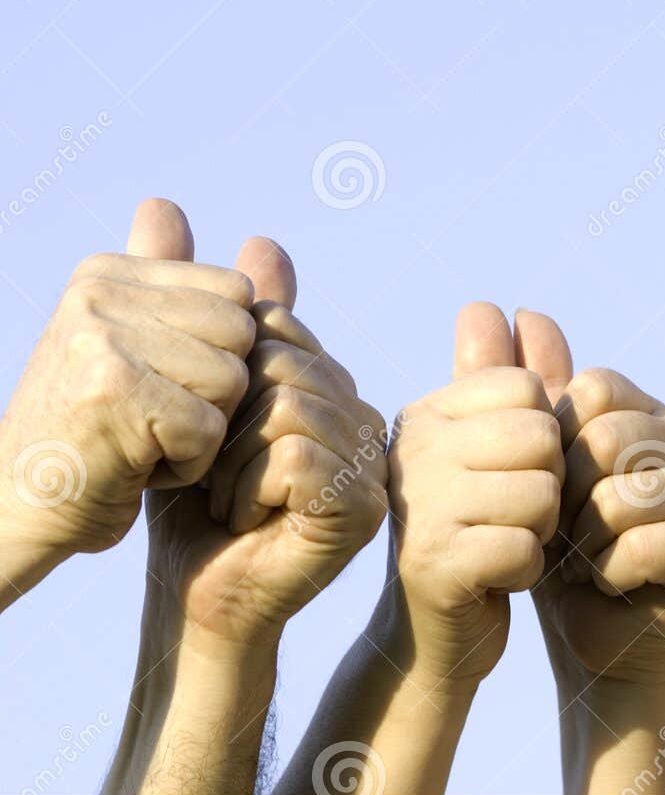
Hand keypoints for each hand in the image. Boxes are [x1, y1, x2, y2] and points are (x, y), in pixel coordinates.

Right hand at [0, 199, 254, 570]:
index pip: (235, 292)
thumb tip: (185, 208)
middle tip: (157, 417)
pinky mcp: (118, 395)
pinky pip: (210, 429)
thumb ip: (169, 281)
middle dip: (220, 390)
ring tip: (146, 439)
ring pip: (232, 381)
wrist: (21, 507)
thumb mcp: (131, 342)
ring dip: (206, 429)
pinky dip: (189, 464)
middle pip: (242, 333)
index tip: (165, 380)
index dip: (222, 350)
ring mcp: (104, 341)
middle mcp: (98, 295)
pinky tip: (139, 467)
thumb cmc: (93, 432)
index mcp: (107, 273)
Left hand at [143, 216, 387, 645]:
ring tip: (232, 497)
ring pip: (287, 408)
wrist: (197, 591)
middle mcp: (366, 414)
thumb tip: (161, 203)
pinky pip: (294, 457)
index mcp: (334, 383)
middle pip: (283, 363)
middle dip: (224, 420)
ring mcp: (373, 461)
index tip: (213, 435)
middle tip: (217, 474)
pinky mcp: (364, 507)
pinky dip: (249, 487)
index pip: (277, 330)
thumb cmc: (186, 502)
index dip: (225, 376)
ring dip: (231, 459)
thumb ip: (183, 301)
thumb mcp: (179, 391)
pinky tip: (247, 516)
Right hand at [379, 303, 563, 689]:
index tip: (511, 473)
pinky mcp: (434, 562)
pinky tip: (495, 579)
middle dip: (549, 485)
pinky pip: (527, 546)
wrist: (438, 633)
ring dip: (542, 529)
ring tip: (503, 545)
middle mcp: (412, 449)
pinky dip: (527, 570)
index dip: (545, 438)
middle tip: (514, 516)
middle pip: (542, 437)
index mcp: (428, 414)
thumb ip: (512, 379)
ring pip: (541, 491)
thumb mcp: (498, 453)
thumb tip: (521, 311)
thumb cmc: (478, 533)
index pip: (531, 390)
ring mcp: (417, 504)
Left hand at [529, 323, 664, 682]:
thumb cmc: (557, 551)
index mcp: (641, 406)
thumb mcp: (522, 468)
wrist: (594, 636)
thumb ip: (505, 388)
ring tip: (590, 559)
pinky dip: (610, 574)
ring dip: (586, 544)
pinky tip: (615, 582)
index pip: (586, 392)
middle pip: (605, 440)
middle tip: (570, 534)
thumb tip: (489, 305)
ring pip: (622, 496)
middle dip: (567, 500)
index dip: (552, 447)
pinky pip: (642, 545)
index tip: (552, 488)